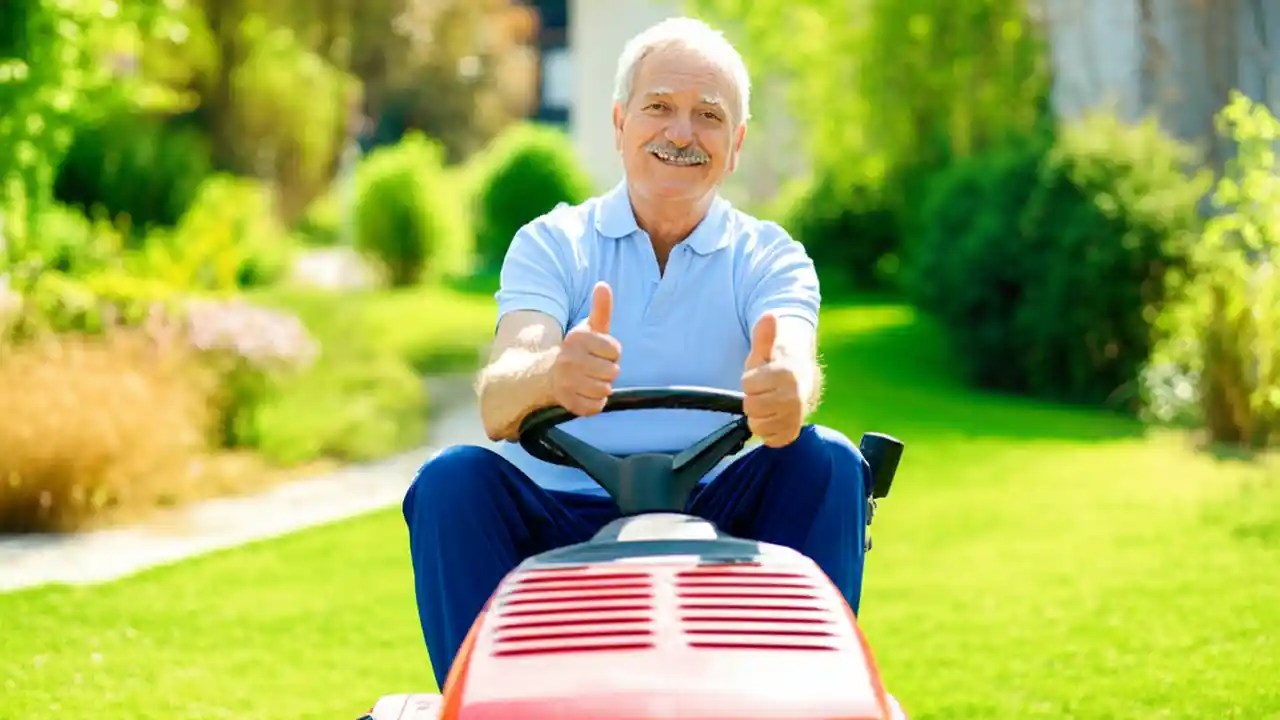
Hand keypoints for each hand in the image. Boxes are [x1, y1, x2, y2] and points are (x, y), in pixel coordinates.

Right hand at [550, 281, 620, 415]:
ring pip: (605, 390)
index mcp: (577, 338)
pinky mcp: (565, 402)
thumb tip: (603, 284)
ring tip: (588, 380)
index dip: (611, 353)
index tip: (598, 352)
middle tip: (592, 368)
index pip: (615, 350)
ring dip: (601, 388)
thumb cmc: (576, 350)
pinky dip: (593, 403)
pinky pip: (595, 407)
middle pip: (613, 371)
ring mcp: (566, 381)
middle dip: (607, 371)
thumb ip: (600, 309)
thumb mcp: (587, 329)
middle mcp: (569, 358)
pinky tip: (583, 394)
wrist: (543, 375)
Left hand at [741, 313, 804, 447]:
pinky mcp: (793, 434)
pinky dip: (767, 431)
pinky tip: (773, 418)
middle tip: (764, 392)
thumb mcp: (765, 351)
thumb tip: (769, 315)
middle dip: (753, 398)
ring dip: (758, 416)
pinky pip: (768, 439)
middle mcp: (794, 397)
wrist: (799, 386)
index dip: (750, 380)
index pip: (748, 384)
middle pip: (751, 406)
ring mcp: (795, 418)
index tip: (761, 377)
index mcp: (787, 374)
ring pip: (757, 424)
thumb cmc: (775, 368)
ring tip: (768, 405)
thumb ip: (765, 335)